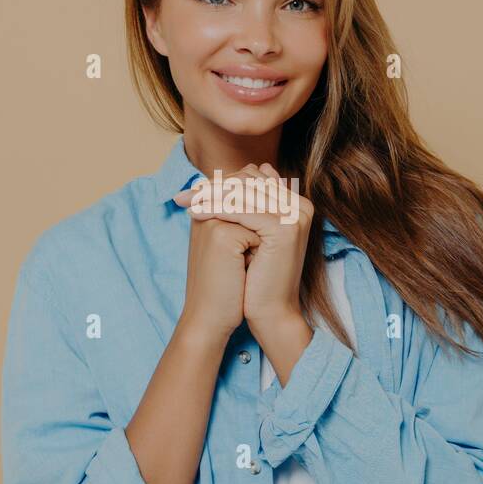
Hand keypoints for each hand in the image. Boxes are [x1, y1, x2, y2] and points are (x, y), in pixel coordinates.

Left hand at [173, 162, 313, 329]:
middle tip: (181, 196)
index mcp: (295, 203)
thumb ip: (243, 204)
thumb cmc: (254, 276)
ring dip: (209, 196)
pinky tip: (195, 214)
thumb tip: (227, 172)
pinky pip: (243, 211)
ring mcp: (296, 216)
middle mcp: (300, 206)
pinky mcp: (286, 228)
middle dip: (211, 187)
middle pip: (248, 183)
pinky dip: (216, 209)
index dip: (219, 182)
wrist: (269, 311)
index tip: (190, 191)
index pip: (252, 178)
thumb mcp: (247, 234)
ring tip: (184, 203)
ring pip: (243, 194)